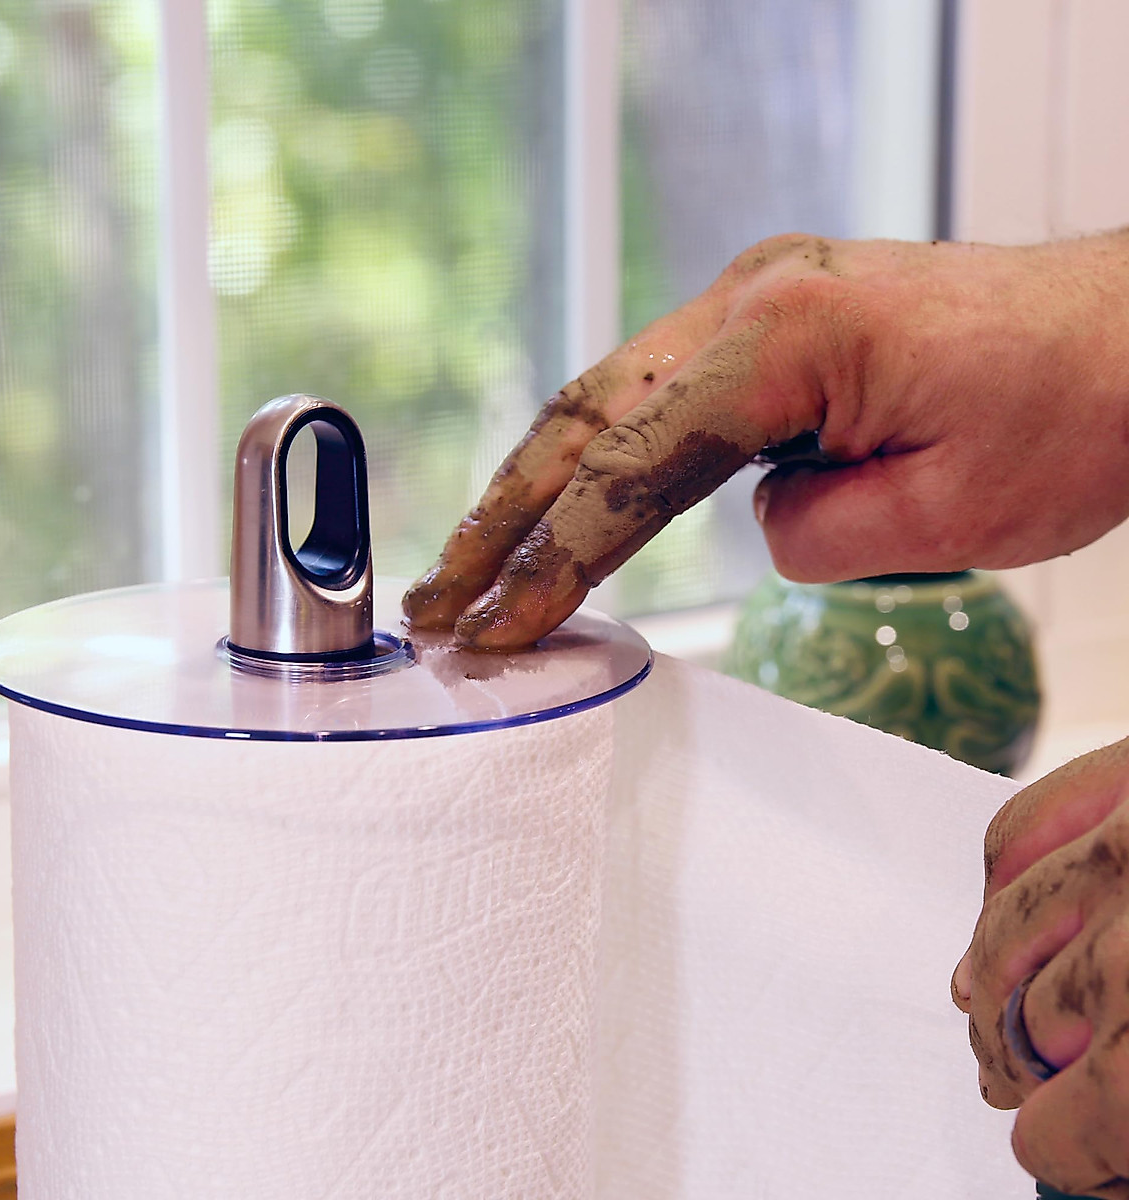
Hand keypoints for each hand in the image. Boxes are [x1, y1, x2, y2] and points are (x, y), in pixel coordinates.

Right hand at [402, 230, 1128, 648]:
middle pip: (581, 417)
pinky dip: (600, 461)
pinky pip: (656, 397)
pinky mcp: (767, 324)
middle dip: (500, 517)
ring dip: (532, 485)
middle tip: (435, 599)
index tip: (501, 632)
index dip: (556, 560)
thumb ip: (809, 532)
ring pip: (605, 400)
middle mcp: (749, 300)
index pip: (630, 468)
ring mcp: (753, 302)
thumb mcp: (945, 513)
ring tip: (472, 565)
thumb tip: (751, 523)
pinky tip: (564, 513)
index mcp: (785, 338)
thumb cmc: (1074, 408)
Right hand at [952, 739, 1128, 1197]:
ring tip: (990, 1014)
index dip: (1065, 1154)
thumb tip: (1115, 1153)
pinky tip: (999, 910)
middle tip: (1031, 1094)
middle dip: (1021, 1071)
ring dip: (989, 983)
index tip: (1061, 1159)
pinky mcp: (1125, 769)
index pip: (1085, 1117)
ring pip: (1008, 924)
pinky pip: (1022, 824)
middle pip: (1033, 1021)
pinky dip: (996, 876)